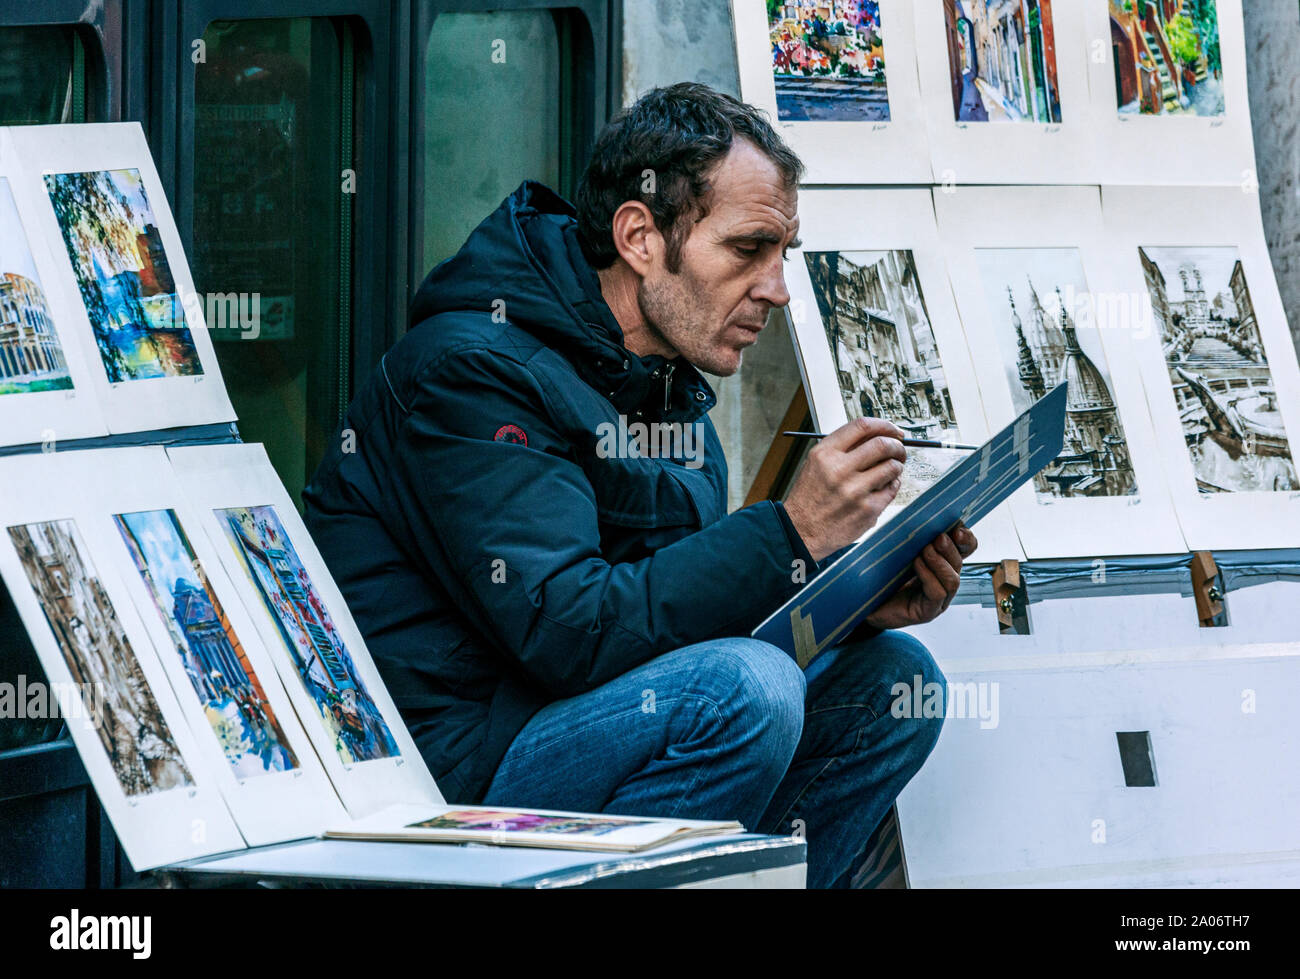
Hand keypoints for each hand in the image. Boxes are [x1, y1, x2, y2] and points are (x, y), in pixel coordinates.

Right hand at [782, 416, 908, 561]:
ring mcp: (855, 491)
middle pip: (882, 444)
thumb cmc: (811, 496)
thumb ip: (844, 448)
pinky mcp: (867, 509)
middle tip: (899, 449)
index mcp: (825, 453)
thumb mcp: (817, 464)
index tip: (893, 430)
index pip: (862, 426)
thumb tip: (879, 435)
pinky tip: (882, 487)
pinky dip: (892, 485)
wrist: (801, 531)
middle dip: (897, 445)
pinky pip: (892, 489)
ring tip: (890, 469)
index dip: (884, 425)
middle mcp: (839, 469)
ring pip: (892, 467)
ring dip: (897, 465)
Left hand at [863, 522, 977, 629]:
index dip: (966, 539)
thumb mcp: (897, 552)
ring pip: (953, 580)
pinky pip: (938, 593)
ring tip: (925, 550)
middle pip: (959, 563)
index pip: (965, 550)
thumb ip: (910, 537)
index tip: (958, 528)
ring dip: (941, 562)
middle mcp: (943, 583)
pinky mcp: (927, 612)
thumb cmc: (880, 577)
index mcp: (941, 565)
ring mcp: (938, 601)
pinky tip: (917, 564)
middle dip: (950, 548)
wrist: (863, 606)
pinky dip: (929, 576)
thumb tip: (917, 515)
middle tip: (938, 537)